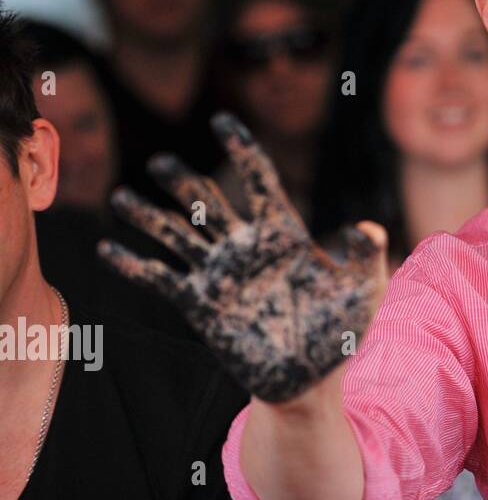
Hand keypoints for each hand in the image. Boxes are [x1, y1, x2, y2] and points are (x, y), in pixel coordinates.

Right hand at [98, 112, 385, 401]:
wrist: (309, 380)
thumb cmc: (340, 332)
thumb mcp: (363, 290)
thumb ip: (367, 256)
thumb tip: (368, 227)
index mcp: (283, 233)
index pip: (258, 180)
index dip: (240, 149)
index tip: (220, 119)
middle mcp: (245, 247)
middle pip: (207, 201)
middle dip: (183, 181)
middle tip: (160, 162)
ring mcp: (219, 275)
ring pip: (177, 233)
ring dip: (149, 215)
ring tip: (122, 196)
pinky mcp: (199, 306)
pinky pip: (159, 279)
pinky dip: (132, 264)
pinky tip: (108, 249)